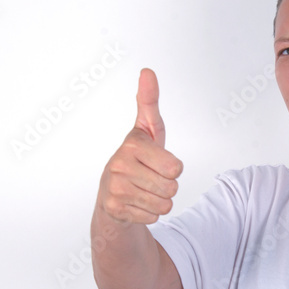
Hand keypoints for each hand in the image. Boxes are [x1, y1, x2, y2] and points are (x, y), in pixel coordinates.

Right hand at [97, 68, 182, 224]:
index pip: (176, 168)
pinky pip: (153, 217)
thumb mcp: (147, 130)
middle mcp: (120, 165)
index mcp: (132, 145)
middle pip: (172, 188)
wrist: (111, 192)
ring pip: (164, 205)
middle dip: (167, 186)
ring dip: (159, 201)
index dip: (173, 168)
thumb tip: (147, 71)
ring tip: (144, 190)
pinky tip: (136, 202)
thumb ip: (149, 102)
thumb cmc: (137, 158)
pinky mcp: (115, 209)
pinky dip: (149, 213)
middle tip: (151, 178)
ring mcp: (116, 188)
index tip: (157, 161)